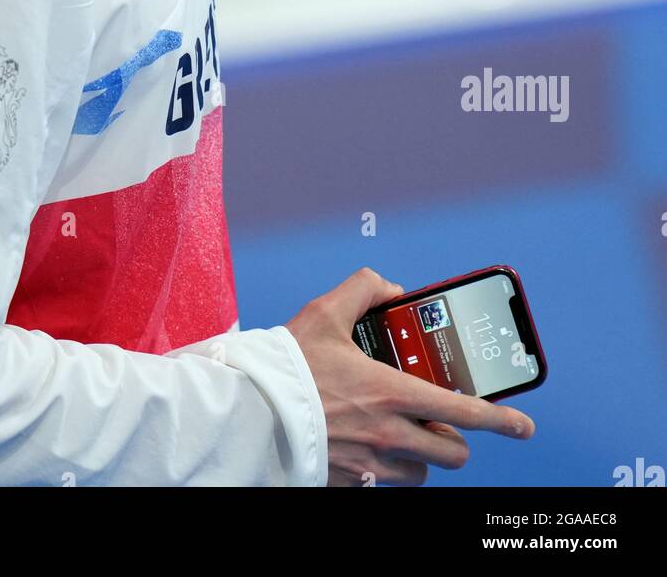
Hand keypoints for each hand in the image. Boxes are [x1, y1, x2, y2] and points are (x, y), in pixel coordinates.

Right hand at [285, 266, 534, 486]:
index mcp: (393, 394)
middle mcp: (390, 436)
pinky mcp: (349, 483)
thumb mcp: (325, 312)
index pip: (465, 413)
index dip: (503, 421)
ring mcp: (370, 466)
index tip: (523, 425)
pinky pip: (383, 484)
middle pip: (452, 454)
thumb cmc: (288, 365)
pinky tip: (365, 446)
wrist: (249, 413)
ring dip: (420, 457)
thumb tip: (391, 288)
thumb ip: (364, 289)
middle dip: (456, 440)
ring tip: (401, 434)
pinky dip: (385, 469)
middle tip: (441, 422)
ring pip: (421, 474)